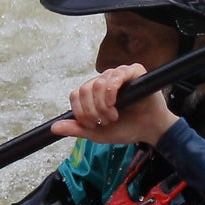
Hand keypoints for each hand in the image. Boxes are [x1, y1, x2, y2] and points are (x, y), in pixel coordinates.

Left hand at [51, 64, 176, 147]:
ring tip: (114, 116)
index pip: (76, 94)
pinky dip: (111, 92)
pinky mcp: (134, 71)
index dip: (81, 111)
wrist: (150, 130)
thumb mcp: (98, 133)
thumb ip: (77, 129)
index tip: (93, 124)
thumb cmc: (127, 128)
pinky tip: (116, 104)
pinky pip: (115, 76)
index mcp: (95, 92)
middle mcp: (105, 80)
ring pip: (97, 84)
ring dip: (102, 105)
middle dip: (92, 111)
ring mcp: (119, 74)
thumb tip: (54, 128)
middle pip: (84, 89)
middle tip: (105, 121)